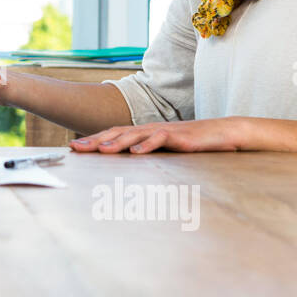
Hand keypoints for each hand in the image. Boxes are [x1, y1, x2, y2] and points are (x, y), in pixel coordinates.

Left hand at [69, 117, 245, 153]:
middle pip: (117, 132)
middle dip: (95, 140)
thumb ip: (147, 156)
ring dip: (117, 142)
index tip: (74, 147)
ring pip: (136, 135)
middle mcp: (149, 130)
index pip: (113, 135)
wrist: (223, 134)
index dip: (93, 140)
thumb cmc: (192, 145)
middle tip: (75, 148)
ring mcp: (164, 131)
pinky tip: (137, 153)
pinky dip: (148, 145)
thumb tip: (128, 166)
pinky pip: (161, 139)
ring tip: (101, 150)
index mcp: (144, 134)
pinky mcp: (180, 136)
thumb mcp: (165, 152)